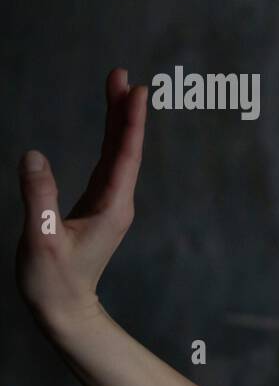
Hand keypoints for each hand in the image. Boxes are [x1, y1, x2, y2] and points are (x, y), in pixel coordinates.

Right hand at [16, 68, 147, 330]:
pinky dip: (109, 140)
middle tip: (123, 75)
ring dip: (117, 121)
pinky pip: (107, 164)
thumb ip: (38, 198)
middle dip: (124, 110)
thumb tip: (33, 156)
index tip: (137, 91)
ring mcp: (109, 204)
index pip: (124, 156)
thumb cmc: (52, 280)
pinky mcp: (97, 207)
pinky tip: (108, 126)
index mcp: (111, 207)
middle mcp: (117, 202)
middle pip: (123, 148)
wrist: (64, 310)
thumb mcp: (41, 238)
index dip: (129, 122)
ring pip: (116, 154)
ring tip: (118, 88)